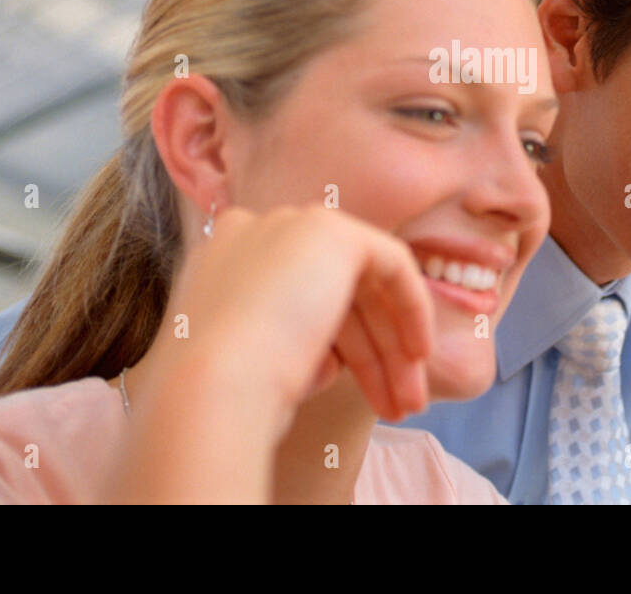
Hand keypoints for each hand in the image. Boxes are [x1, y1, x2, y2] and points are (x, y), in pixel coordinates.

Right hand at [158, 203, 433, 422]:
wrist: (212, 388)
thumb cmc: (226, 398)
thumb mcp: (258, 365)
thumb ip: (293, 345)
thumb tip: (331, 360)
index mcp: (225, 263)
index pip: (298, 297)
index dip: (338, 346)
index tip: (359, 391)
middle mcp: (254, 233)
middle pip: (334, 292)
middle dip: (371, 354)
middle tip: (396, 405)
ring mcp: (290, 225)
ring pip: (362, 286)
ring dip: (390, 348)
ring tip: (406, 403)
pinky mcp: (331, 230)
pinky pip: (391, 262)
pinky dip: (411, 307)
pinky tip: (418, 355)